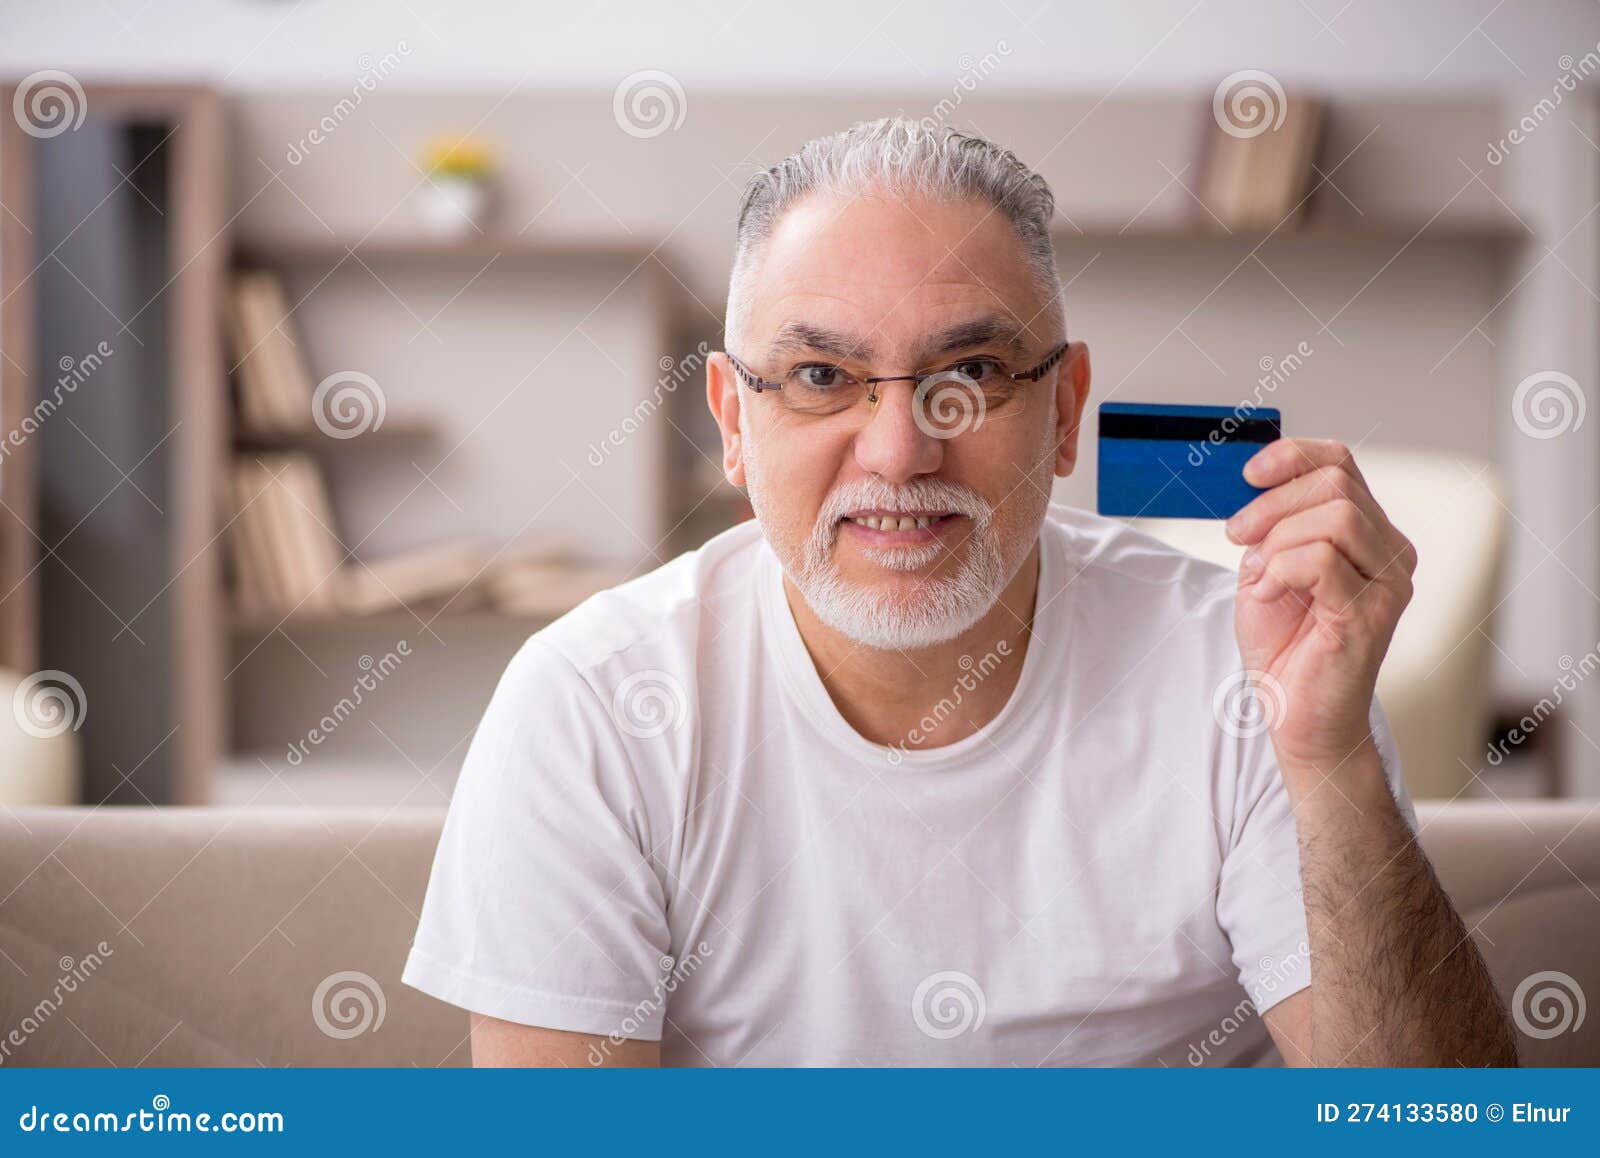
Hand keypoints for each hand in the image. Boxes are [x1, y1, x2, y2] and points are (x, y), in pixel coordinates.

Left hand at [1224, 439, 1416, 775]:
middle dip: (1273, 503)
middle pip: (1336, 483)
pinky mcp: (1371, 614)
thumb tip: (1254, 480)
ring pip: (1335, 517)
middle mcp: (1391, 552)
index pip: (1340, 463)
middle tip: (1238, 537)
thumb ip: (1270, 526)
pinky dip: (1282, 570)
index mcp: (1369, 533)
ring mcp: (1388, 583)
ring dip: (1279, 540)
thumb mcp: (1266, 569)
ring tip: (1261, 576)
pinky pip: (1323, 560)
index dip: (1291, 456)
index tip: (1247, 475)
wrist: (1294, 714)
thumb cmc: (1283, 646)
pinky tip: (1271, 594)